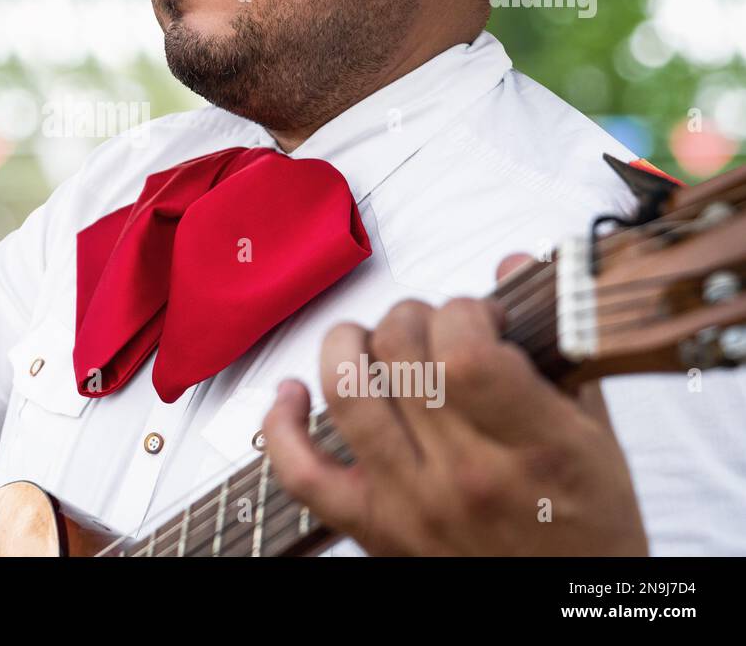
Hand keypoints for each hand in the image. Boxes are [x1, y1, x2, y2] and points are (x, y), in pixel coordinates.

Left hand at [261, 253, 648, 555]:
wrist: (562, 617)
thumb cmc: (586, 526)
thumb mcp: (596, 438)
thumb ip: (554, 351)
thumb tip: (509, 266)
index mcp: (533, 448)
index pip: (466, 351)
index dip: (464, 311)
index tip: (479, 317)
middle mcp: (464, 476)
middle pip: (401, 355)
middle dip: (412, 316)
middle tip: (432, 326)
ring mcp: (410, 503)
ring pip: (347, 395)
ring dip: (346, 345)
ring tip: (367, 340)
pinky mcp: (371, 528)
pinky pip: (301, 474)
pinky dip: (281, 426)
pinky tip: (294, 392)